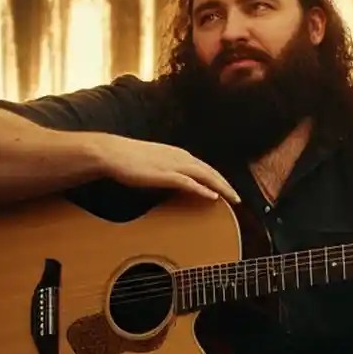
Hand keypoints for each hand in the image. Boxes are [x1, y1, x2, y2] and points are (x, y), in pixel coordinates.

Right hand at [95, 135, 240, 202]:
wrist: (113, 152)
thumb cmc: (130, 159)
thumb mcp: (155, 163)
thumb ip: (168, 170)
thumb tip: (175, 181)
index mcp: (178, 154)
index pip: (205, 167)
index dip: (219, 179)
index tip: (229, 190)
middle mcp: (180, 157)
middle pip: (210, 172)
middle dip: (226, 185)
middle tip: (239, 199)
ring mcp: (173, 164)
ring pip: (205, 176)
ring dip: (222, 188)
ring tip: (234, 200)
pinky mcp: (164, 173)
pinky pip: (189, 182)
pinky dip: (203, 189)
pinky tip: (214, 197)